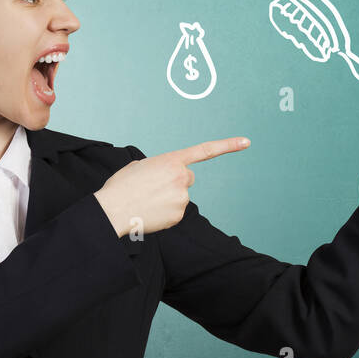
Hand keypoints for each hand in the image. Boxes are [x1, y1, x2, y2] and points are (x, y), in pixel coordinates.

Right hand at [95, 137, 249, 236]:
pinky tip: (150, 212)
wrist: (112, 210)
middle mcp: (182, 177)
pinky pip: (175, 212)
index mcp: (171, 160)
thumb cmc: (120, 187)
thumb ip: (158, 166)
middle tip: (154, 188)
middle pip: (188, 178)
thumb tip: (163, 176)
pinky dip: (165, 213)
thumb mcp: (139, 166)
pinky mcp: (179, 215)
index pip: (205, 150)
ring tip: (146, 200)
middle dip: (175, 182)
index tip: (246, 142)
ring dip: (167, 198)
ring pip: (180, 196)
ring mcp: (182, 197)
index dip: (228, 145)